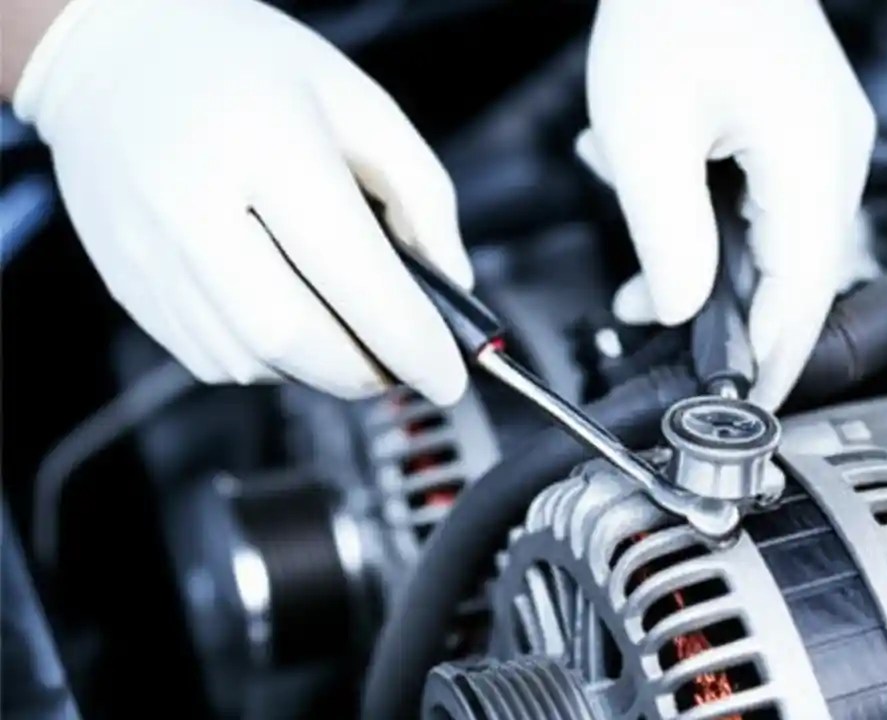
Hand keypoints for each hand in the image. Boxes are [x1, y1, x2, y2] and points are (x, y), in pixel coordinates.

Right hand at [13, 0, 471, 402]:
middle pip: (292, 337)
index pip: (349, 271)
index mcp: (266, 142)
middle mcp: (192, 202)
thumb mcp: (361, 103)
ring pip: (252, 362)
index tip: (451, 377)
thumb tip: (452, 286)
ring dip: (320, 370)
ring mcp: (149, 252)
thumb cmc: (249, 69)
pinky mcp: (129, 287)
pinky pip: (213, 360)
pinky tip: (291, 318)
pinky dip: (270, 362)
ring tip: (351, 333)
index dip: (409, 339)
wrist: (114, 51)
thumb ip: (423, 196)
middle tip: (407, 364)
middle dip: (367, 370)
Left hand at [578, 0, 875, 409]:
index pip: (803, 297)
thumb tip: (678, 311)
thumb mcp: (644, 133)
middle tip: (659, 328)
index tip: (744, 409)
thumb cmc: (675, 3)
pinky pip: (770, 206)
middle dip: (725, 315)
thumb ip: (666, 237)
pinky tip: (660, 203)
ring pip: (778, 246)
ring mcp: (827, 142)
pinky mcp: (804, 131)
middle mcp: (836, 155)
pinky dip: (716, 224)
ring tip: (639, 269)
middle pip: (795, 279)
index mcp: (813, 160)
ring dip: (710, 267)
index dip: (773, 363)